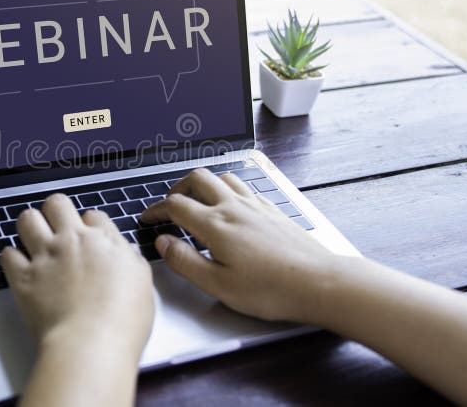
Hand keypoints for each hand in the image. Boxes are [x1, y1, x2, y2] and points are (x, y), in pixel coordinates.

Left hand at [1, 193, 153, 358]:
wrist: (91, 344)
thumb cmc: (122, 320)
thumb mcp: (142, 283)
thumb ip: (129, 259)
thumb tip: (123, 251)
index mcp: (103, 241)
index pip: (94, 215)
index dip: (91, 225)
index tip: (90, 236)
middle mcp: (71, 241)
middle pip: (57, 204)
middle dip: (57, 212)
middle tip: (58, 227)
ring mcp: (45, 257)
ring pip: (28, 219)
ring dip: (31, 226)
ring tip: (35, 239)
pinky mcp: (23, 278)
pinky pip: (8, 254)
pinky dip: (12, 258)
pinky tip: (20, 266)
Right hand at [141, 168, 338, 322]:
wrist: (319, 283)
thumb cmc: (271, 289)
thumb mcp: (218, 285)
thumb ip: (185, 261)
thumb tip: (163, 242)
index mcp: (216, 225)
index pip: (175, 205)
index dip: (155, 209)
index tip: (147, 219)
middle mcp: (234, 207)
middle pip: (197, 179)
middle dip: (176, 188)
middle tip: (168, 206)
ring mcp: (256, 205)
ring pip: (222, 177)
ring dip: (203, 185)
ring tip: (197, 202)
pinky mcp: (272, 210)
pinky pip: (244, 186)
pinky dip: (228, 189)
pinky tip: (231, 206)